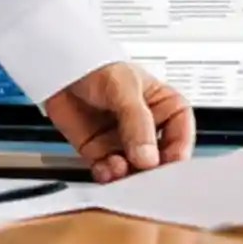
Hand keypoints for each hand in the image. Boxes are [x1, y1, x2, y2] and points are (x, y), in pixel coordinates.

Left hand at [43, 62, 193, 183]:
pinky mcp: (102, 153)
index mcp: (165, 106)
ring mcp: (125, 142)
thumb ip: (137, 123)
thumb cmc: (97, 67)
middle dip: (154, 170)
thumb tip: (147, 156)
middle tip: (148, 176)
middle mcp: (147, 128)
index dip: (179, 149)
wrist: (60, 70)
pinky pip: (111, 172)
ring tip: (122, 171)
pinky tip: (106, 169)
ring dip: (130, 176)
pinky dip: (109, 176)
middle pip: (160, 158)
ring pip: (136, 170)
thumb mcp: (124, 88)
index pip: (181, 132)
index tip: (171, 161)